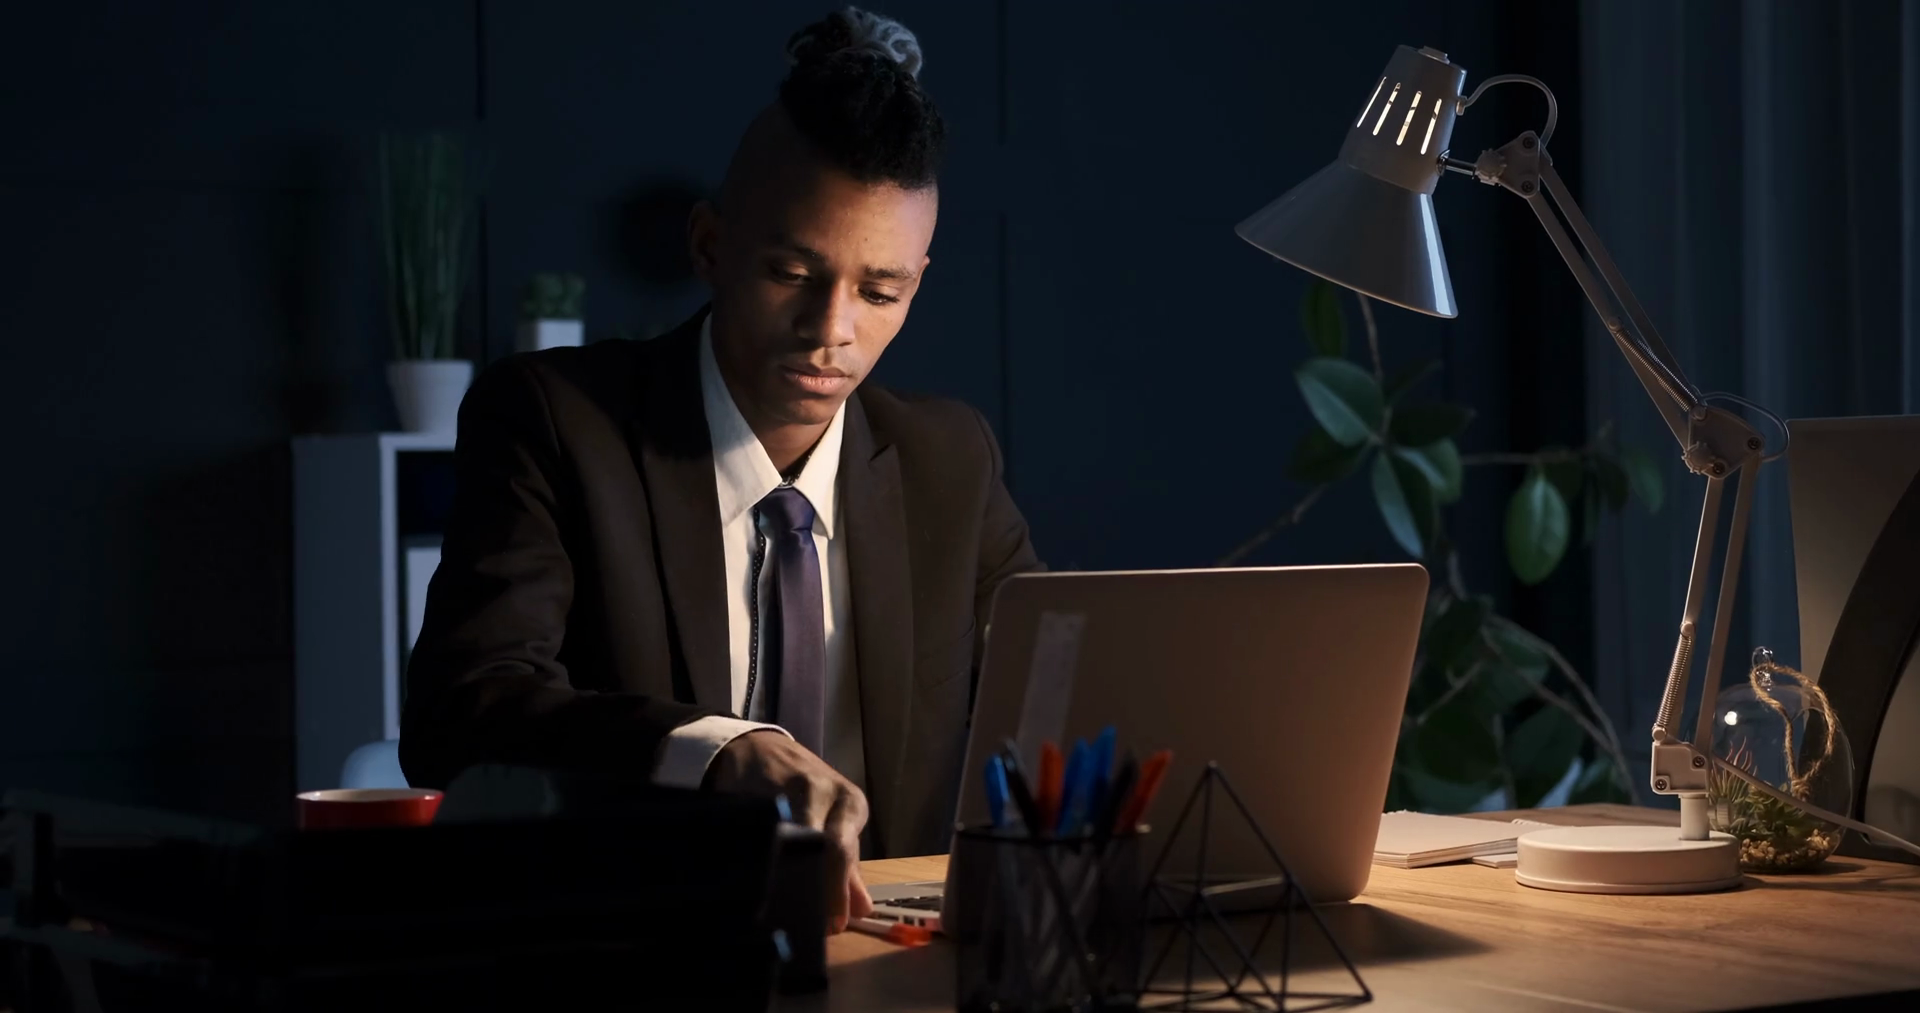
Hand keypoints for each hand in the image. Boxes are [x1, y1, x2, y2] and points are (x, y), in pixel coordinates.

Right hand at [708, 730, 872, 932]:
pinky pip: (758, 833)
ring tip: (784, 906)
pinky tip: (759, 880)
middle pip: (820, 846)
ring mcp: (783, 790)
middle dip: (817, 888)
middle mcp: (820, 791)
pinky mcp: (751, 795)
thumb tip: (861, 910)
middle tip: (809, 923)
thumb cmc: (805, 789)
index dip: (837, 891)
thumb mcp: (835, 819)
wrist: (758, 749)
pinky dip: (761, 860)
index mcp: (849, 802)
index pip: (844, 850)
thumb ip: (849, 867)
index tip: (832, 925)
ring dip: (788, 876)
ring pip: (788, 842)